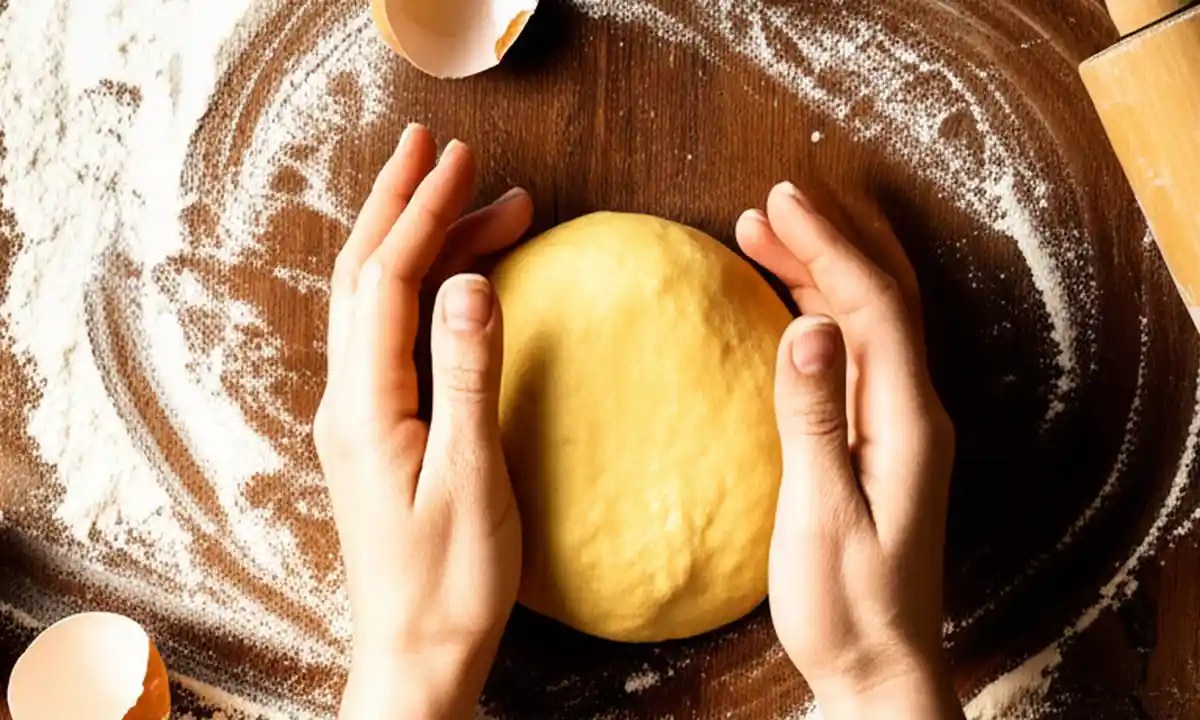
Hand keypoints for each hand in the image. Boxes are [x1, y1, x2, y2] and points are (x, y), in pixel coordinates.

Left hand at [314, 124, 531, 719]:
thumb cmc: (449, 582)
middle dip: (403, 204)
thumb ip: (470, 374)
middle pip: (365, 277)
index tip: (461, 161)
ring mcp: (360, 416)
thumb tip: (470, 281)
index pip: (387, 282)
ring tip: (484, 204)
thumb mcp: (472, 477)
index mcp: (366, 406)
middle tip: (446, 150)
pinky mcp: (379, 431)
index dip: (423, 213)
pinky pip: (392, 336)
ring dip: (420, 245)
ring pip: (377, 303)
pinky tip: (458, 280)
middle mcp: (349, 401)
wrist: (417, 656)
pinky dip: (423, 291)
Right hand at [737, 183, 960, 717]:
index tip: (780, 201)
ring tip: (763, 237)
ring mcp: (900, 427)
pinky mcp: (879, 444)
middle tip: (768, 203)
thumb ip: (814, 419)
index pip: (874, 306)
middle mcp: (915, 414)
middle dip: (827, 242)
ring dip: (821, 273)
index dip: (828, 245)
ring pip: (867, 324)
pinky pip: (855, 356)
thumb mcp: (821, 515)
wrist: (881, 670)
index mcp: (909, 422)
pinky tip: (788, 306)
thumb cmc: (849, 607)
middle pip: (879, 301)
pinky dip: (821, 316)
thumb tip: (809, 325)